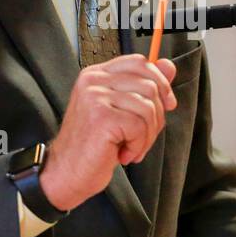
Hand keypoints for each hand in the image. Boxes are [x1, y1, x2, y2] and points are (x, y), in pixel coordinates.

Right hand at [40, 53, 176, 210]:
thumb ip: (144, 87)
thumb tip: (168, 66)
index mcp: (97, 75)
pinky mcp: (101, 117)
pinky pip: (139, 126)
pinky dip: (138, 145)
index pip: (139, 62)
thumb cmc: (94, 146)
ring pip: (148, 107)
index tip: (167, 104)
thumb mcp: (123, 112)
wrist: (67, 173)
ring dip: (147, 135)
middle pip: (149, 86)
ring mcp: (95, 97)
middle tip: (142, 137)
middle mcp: (93, 81)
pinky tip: (123, 154)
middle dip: (156, 117)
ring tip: (131, 148)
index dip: (160, 82)